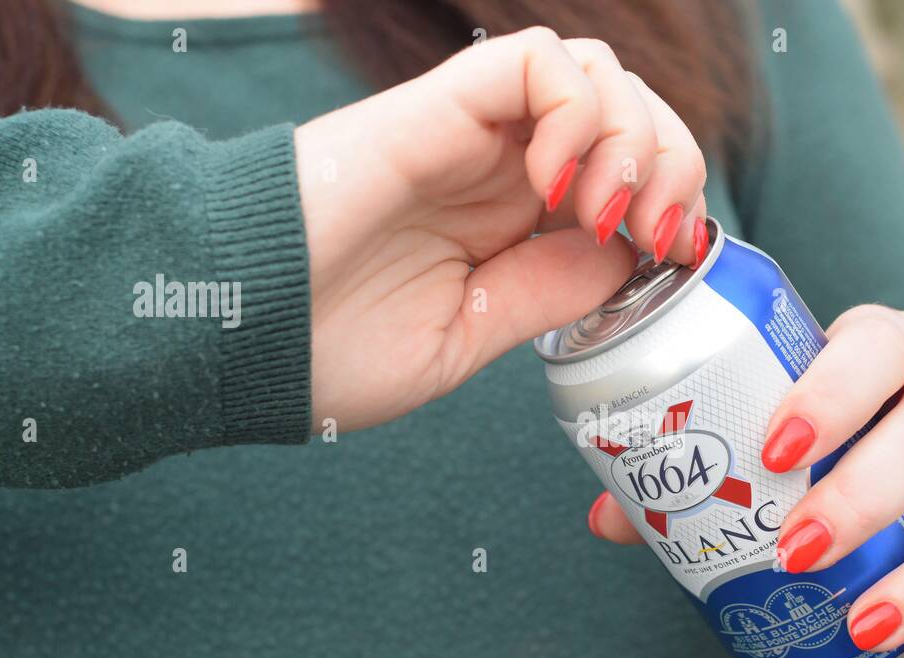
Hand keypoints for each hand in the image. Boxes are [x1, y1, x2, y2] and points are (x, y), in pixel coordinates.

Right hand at [294, 28, 708, 430]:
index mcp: (507, 220)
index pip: (623, 165)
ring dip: (634, 137)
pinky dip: (578, 111)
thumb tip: (627, 254)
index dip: (672, 197)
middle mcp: (499, 164)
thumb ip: (545, 293)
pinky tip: (557, 185)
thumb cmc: (324, 350)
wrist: (228, 336)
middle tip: (657, 230)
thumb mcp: (466, 338)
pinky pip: (538, 61)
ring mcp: (471, 132)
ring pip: (597, 71)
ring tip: (601, 211)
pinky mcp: (437, 107)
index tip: (674, 254)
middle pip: (627, 107)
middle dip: (672, 163)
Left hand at [587, 304, 903, 657]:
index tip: (774, 452)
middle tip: (798, 554)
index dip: (830, 393)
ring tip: (865, 630)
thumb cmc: (847, 434)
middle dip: (868, 495)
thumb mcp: (792, 429)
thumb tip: (611, 518)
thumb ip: (710, 465)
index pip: (875, 345)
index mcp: (895, 340)